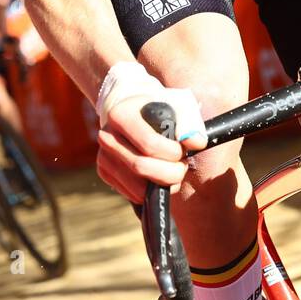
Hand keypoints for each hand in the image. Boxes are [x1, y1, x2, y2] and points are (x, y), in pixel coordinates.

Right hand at [94, 62, 207, 204]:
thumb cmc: (157, 110)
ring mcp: (103, 156)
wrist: (131, 112)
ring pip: (136, 187)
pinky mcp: (104, 172)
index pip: (149, 143)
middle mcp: (107, 136)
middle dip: (170, 173)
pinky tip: (159, 177)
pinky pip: (132, 194)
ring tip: (173, 172)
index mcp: (120, 115)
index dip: (172, 153)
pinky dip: (151, 192)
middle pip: (141, 167)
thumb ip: (189, 123)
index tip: (182, 150)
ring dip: (163, 185)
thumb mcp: (175, 105)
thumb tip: (197, 143)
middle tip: (182, 166)